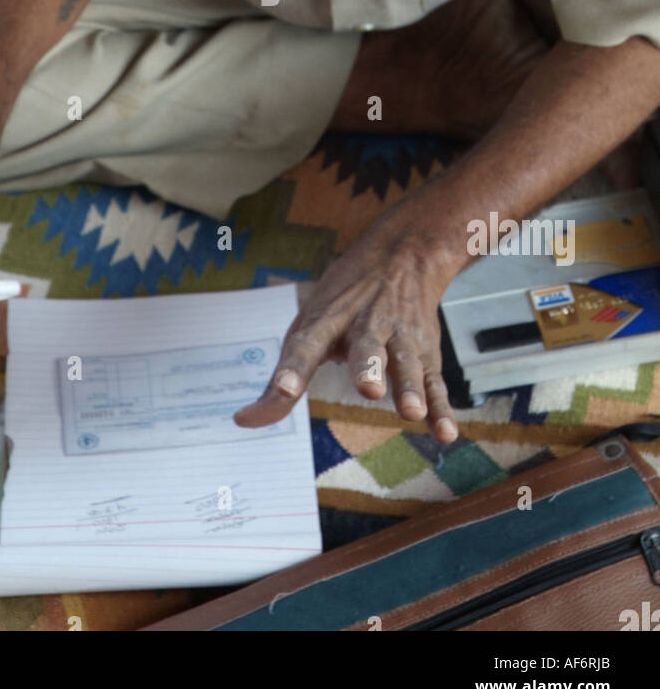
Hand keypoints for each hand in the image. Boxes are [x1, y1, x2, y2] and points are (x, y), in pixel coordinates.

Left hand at [234, 198, 465, 442]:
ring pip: (406, 362)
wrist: (403, 255)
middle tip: (367, 388)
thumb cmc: (344, 301)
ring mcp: (400, 338)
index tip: (283, 389)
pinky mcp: (425, 353)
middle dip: (367, 367)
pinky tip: (444, 434)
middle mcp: (366, 325)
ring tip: (411, 411)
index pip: (307, 343)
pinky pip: (434, 382)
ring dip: (409, 387)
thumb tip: (245, 420)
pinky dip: (441, 408)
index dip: (294, 368)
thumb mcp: (310, 324)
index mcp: (328, 318)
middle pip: (366, 346)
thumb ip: (283, 376)